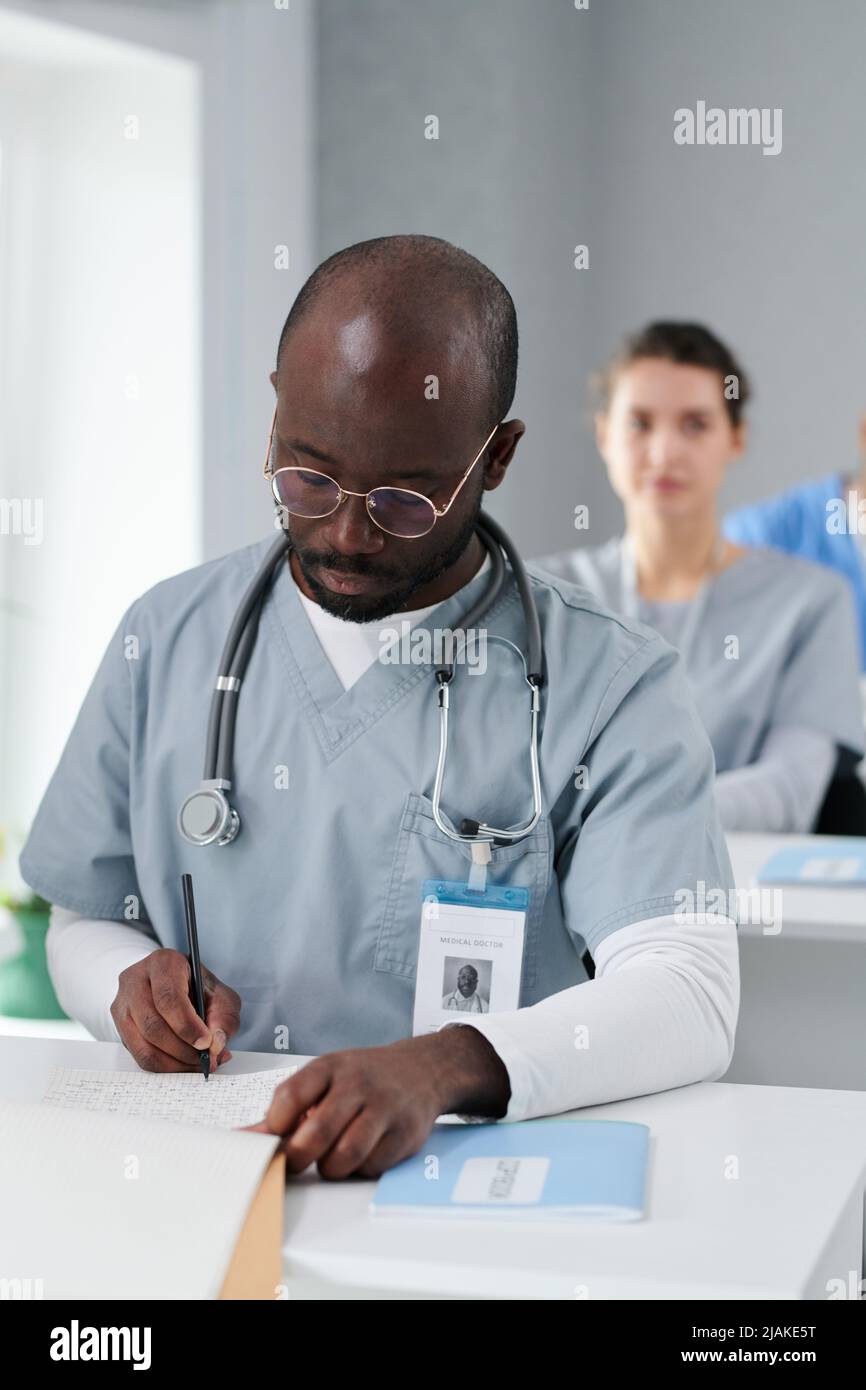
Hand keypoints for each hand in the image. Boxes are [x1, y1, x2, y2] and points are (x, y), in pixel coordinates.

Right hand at [111, 948, 240, 1073]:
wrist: (174, 984)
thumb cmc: (198, 988)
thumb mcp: (220, 995)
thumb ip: (224, 1017)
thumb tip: (215, 1044)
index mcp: (163, 963)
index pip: (168, 998)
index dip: (187, 1025)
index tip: (206, 1043)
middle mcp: (136, 980)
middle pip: (153, 1025)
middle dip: (183, 1049)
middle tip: (206, 1059)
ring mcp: (122, 1004)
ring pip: (144, 1046)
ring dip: (175, 1063)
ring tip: (198, 1063)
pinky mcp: (120, 1028)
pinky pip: (140, 1056)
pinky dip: (165, 1067)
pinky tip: (183, 1064)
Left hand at [245, 1026, 510, 1178]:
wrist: (422, 1069)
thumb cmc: (363, 1078)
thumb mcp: (325, 1079)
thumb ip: (287, 1108)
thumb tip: (242, 1137)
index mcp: (329, 1067)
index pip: (289, 1096)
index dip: (274, 1125)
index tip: (276, 1135)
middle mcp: (357, 1085)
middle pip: (316, 1134)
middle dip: (298, 1158)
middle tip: (296, 1161)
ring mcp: (384, 1108)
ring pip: (345, 1156)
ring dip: (331, 1167)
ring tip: (330, 1158)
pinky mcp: (405, 1133)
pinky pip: (372, 1167)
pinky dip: (360, 1170)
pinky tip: (360, 1155)